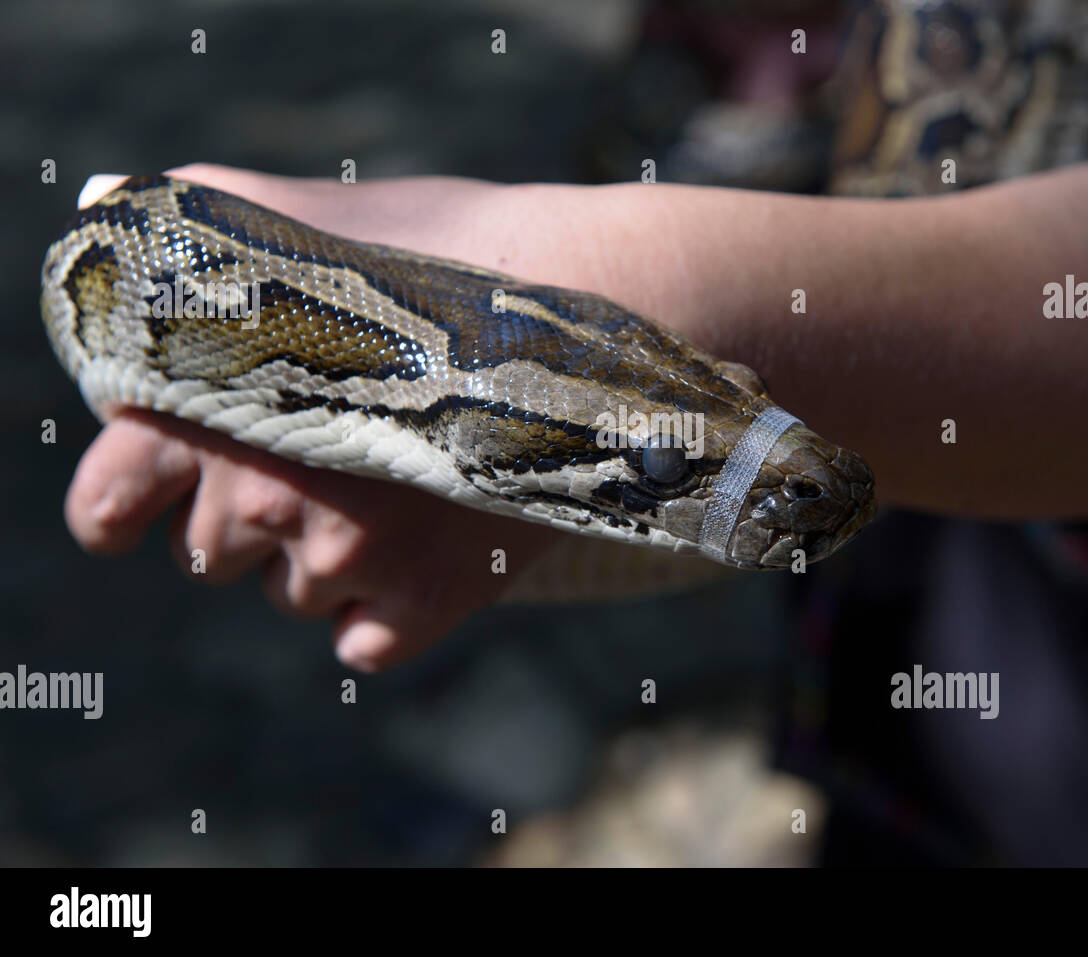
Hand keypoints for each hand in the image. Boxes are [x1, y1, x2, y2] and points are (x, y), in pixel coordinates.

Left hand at [62, 165, 566, 670]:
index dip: (129, 492)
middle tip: (317, 454)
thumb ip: (203, 222)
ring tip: (386, 485)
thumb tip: (107, 204)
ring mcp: (349, 554)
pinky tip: (415, 552)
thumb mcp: (314, 221)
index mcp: (210, 404)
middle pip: (207, 551)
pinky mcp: (428, 602)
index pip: (107, 498)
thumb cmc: (446, 255)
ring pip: (293, 595)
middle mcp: (266, 490)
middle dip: (247, 511)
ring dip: (322, 557)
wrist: (587, 308)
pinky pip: (362, 644)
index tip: (155, 485)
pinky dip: (380, 612)